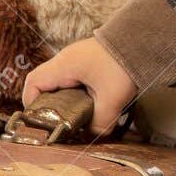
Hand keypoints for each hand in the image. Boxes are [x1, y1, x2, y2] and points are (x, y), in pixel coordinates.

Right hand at [22, 38, 137, 138]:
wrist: (144, 40)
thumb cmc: (124, 63)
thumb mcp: (113, 98)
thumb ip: (101, 122)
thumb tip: (94, 135)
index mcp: (64, 66)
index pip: (33, 83)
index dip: (32, 104)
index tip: (43, 121)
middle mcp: (66, 61)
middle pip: (46, 87)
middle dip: (53, 107)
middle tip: (64, 123)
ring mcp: (77, 60)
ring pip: (62, 85)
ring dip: (69, 102)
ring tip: (80, 116)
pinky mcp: (90, 63)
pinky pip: (76, 82)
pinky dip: (80, 95)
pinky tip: (94, 104)